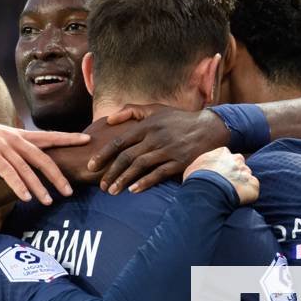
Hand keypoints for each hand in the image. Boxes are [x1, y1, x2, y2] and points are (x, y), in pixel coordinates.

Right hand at [0, 116, 89, 204]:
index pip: (49, 136)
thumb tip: (28, 160)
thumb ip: (15, 148)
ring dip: (39, 187)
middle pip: (43, 157)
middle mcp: (14, 139)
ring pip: (26, 168)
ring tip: (49, 201)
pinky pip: (7, 172)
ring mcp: (3, 146)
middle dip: (57, 175)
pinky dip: (17, 185)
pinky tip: (25, 197)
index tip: (86, 139)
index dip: (68, 138)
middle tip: (70, 191)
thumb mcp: (0, 139)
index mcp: (19, 135)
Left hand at [85, 105, 228, 194]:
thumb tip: (109, 120)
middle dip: (110, 172)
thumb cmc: (178, 119)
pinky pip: (158, 174)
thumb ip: (131, 111)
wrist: (209, 128)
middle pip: (127, 157)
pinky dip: (145, 182)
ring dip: (124, 180)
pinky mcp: (179, 162)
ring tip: (112, 191)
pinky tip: (133, 190)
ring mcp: (168, 150)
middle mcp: (155, 137)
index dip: (103, 154)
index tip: (91, 166)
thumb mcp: (156, 109)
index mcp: (147, 125)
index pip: (120, 141)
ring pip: (140, 167)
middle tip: (100, 185)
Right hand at [184, 148, 258, 204]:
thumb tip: (203, 168)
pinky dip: (248, 194)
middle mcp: (237, 159)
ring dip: (241, 184)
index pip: (226, 156)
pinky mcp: (253, 185)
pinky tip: (238, 199)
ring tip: (230, 194)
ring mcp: (246, 172)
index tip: (218, 174)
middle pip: (239, 164)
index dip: (222, 165)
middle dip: (234, 172)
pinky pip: (253, 188)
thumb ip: (203, 163)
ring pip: (246, 176)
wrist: (206, 194)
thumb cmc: (196, 181)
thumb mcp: (193, 167)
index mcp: (222, 153)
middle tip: (225, 184)